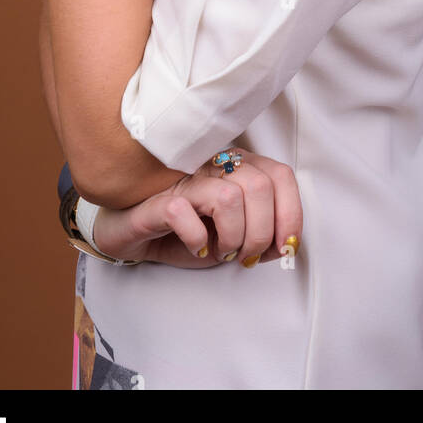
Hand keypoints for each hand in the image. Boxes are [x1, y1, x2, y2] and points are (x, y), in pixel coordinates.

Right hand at [88, 151, 302, 269]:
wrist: (132, 232)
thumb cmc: (183, 231)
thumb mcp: (231, 236)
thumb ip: (261, 237)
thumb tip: (286, 245)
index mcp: (236, 168)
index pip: (280, 175)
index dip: (291, 212)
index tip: (285, 245)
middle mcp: (213, 166)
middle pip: (260, 186)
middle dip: (261, 233)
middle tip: (244, 255)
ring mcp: (185, 180)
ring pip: (230, 196)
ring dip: (233, 236)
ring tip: (221, 251)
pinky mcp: (158, 200)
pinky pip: (184, 212)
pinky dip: (197, 238)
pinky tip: (196, 247)